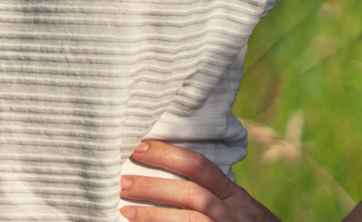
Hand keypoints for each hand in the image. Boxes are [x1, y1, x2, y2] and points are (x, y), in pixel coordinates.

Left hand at [121, 140, 280, 221]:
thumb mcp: (240, 207)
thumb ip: (214, 192)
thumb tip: (167, 174)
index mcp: (235, 196)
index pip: (200, 167)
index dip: (168, 154)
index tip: (139, 147)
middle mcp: (232, 213)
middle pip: (190, 194)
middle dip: (154, 186)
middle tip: (122, 181)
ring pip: (189, 219)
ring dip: (154, 215)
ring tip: (125, 210)